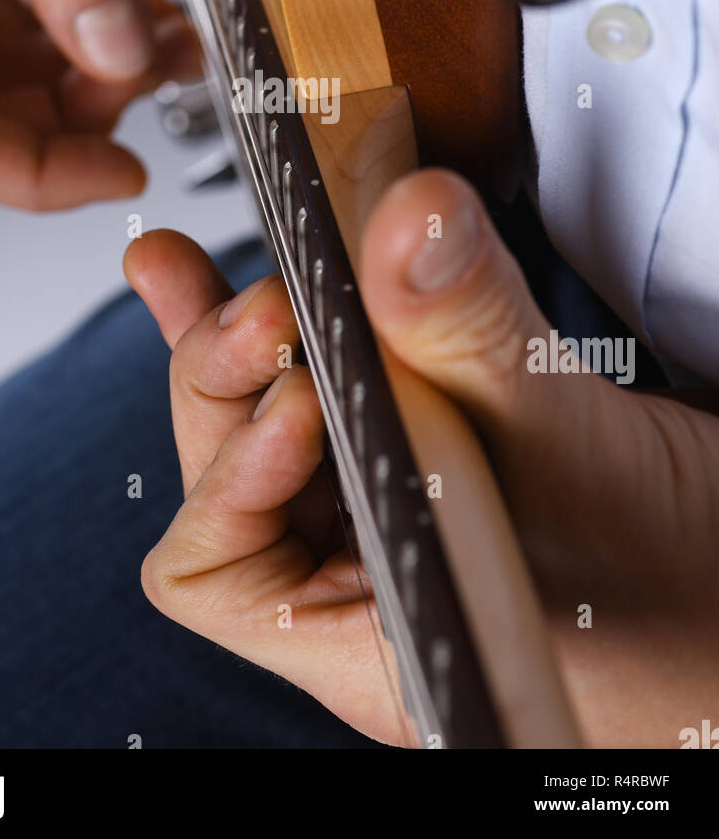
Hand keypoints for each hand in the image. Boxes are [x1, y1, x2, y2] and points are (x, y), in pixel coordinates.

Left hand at [126, 172, 718, 748]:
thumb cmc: (699, 599)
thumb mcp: (582, 458)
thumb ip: (478, 338)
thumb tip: (406, 218)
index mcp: (376, 635)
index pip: (222, 574)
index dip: (232, 474)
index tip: (299, 395)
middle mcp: (368, 581)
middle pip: (236, 475)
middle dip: (229, 379)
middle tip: (269, 307)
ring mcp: (397, 514)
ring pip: (283, 423)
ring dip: (242, 343)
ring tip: (186, 267)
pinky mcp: (433, 452)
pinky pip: (345, 386)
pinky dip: (302, 327)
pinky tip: (273, 278)